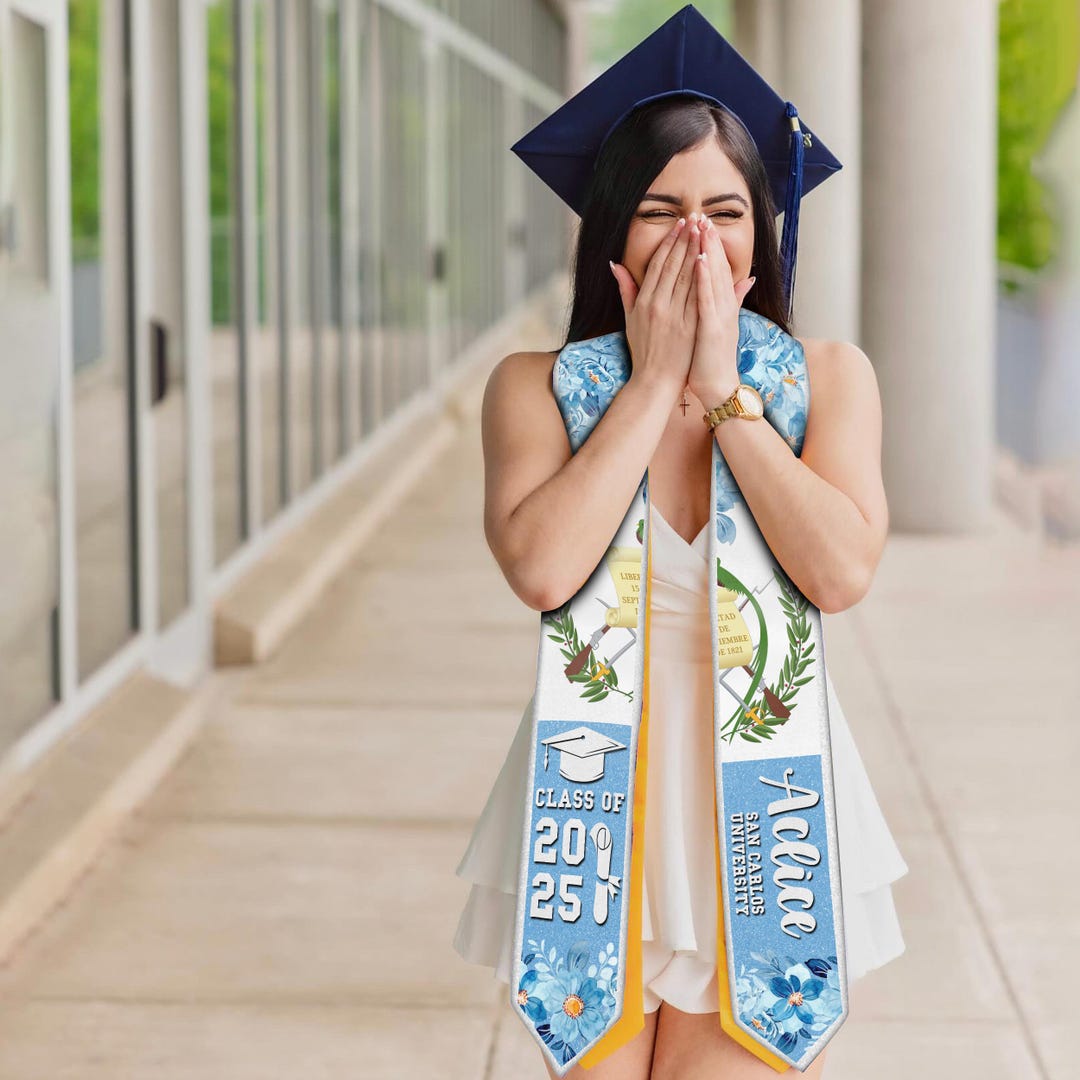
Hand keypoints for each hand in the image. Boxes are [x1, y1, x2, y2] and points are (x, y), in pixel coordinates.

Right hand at [609, 215, 703, 396]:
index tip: (680, 224)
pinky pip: (696, 296)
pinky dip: (702, 276)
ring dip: (696, 250)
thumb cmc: (644, 351)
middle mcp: (657, 305)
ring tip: (705, 230)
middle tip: (695, 217)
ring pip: (686, 276)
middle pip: (673, 265)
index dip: (670, 242)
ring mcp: (673, 316)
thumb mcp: (629, 319)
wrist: (654, 382)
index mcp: (643, 302)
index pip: (658, 264)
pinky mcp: (688, 326)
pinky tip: (709, 259)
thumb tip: (615, 264)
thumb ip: (625, 290)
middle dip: (685, 239)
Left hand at [687, 215, 755, 406]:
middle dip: (707, 240)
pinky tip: (698, 260)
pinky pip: (707, 299)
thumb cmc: (712, 358)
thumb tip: (748, 278)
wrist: (718, 386)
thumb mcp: (722, 324)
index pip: (715, 269)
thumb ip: (734, 299)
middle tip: (700, 214)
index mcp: (722, 305)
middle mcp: (723, 306)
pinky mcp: (712, 327)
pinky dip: (703, 279)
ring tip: (700, 228)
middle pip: (715, 267)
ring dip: (707, 251)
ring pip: (713, 277)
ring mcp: (719, 315)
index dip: (709, 246)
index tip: (701, 224)